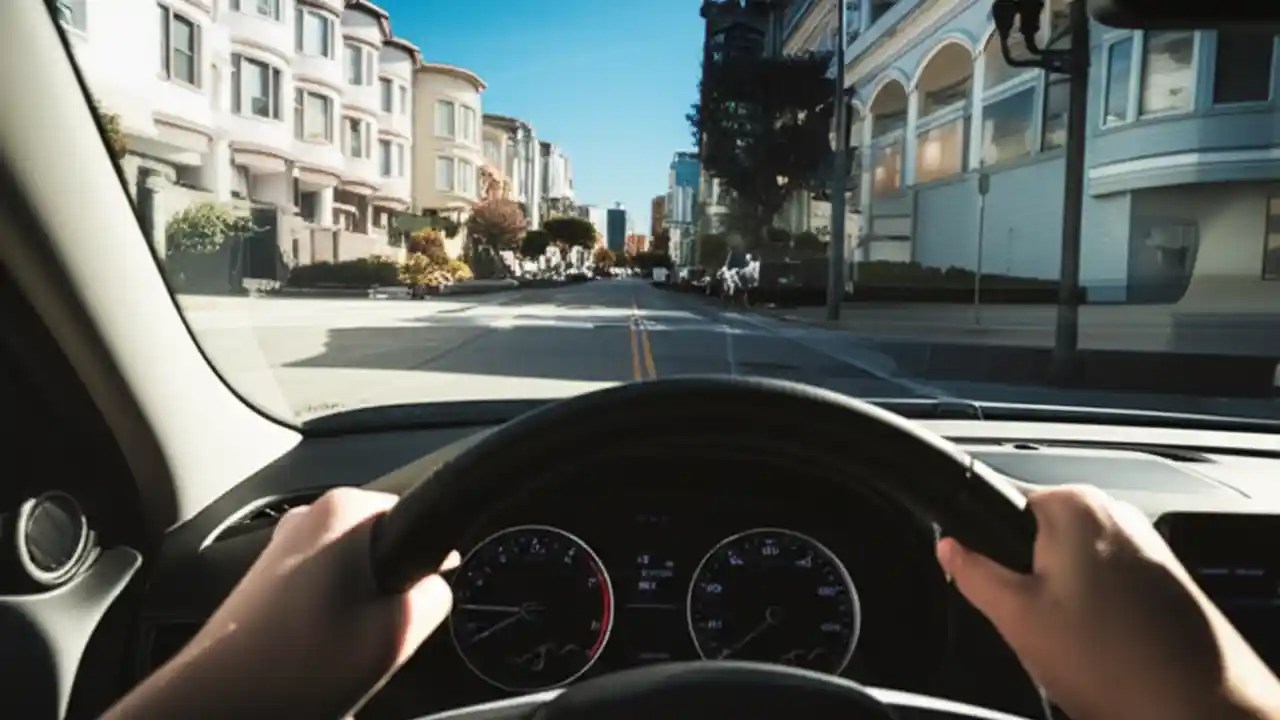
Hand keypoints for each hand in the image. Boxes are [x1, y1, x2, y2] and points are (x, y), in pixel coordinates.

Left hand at [104, 488, 457, 719]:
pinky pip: (323, 588)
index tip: (412, 605)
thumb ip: (435, 597)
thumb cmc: (300, 666)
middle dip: (387, 589)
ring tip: (341, 649)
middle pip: (382, 547)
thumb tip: (434, 585)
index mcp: (345, 509)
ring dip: (357, 609)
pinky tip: (317, 655)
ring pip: (353, 572)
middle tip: (376, 633)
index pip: (417, 519)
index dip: (426, 565)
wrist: (218, 703)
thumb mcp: (396, 635)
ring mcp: (283, 544)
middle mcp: (310, 514)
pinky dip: (329, 618)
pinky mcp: (266, 576)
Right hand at [937, 485, 1279, 719]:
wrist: (1196, 707)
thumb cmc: (1113, 660)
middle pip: (1037, 540)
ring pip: (1071, 568)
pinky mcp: (1163, 577)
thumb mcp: (1017, 617)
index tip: (997, 590)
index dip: (988, 554)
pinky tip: (1103, 649)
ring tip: (1077, 644)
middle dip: (1030, 583)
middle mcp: (1114, 512)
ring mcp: (1145, 544)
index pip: (998, 507)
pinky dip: (1096, 615)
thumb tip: (949, 548)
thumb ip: (973, 573)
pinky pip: (1106, 586)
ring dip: (1064, 603)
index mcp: (1073, 505)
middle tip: (1038, 626)